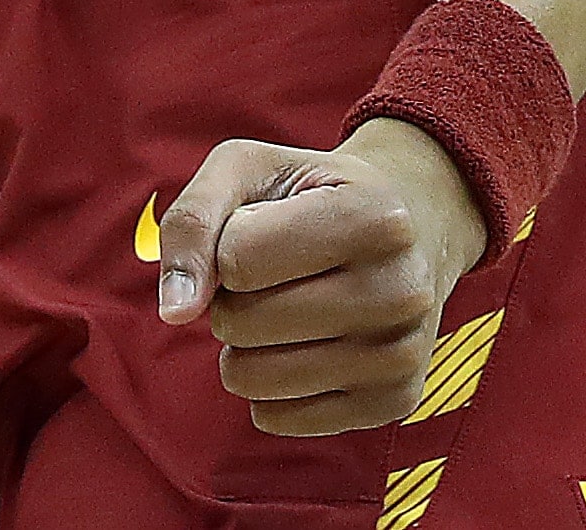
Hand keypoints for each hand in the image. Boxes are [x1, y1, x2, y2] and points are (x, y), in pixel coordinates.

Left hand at [154, 117, 486, 434]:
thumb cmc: (311, 191)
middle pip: (244, 323)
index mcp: (375, 216)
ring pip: (257, 378)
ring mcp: (402, 354)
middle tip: (269, 273)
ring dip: (243, 346)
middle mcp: (402, 290)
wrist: (410, 226)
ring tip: (281, 306)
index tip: (260, 226)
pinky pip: (279, 418)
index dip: (226, 244)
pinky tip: (300, 345)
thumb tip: (174, 312)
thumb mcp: (248, 168)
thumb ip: (194, 221)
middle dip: (230, 298)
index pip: (237, 260)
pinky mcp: (393, 403)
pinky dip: (266, 386)